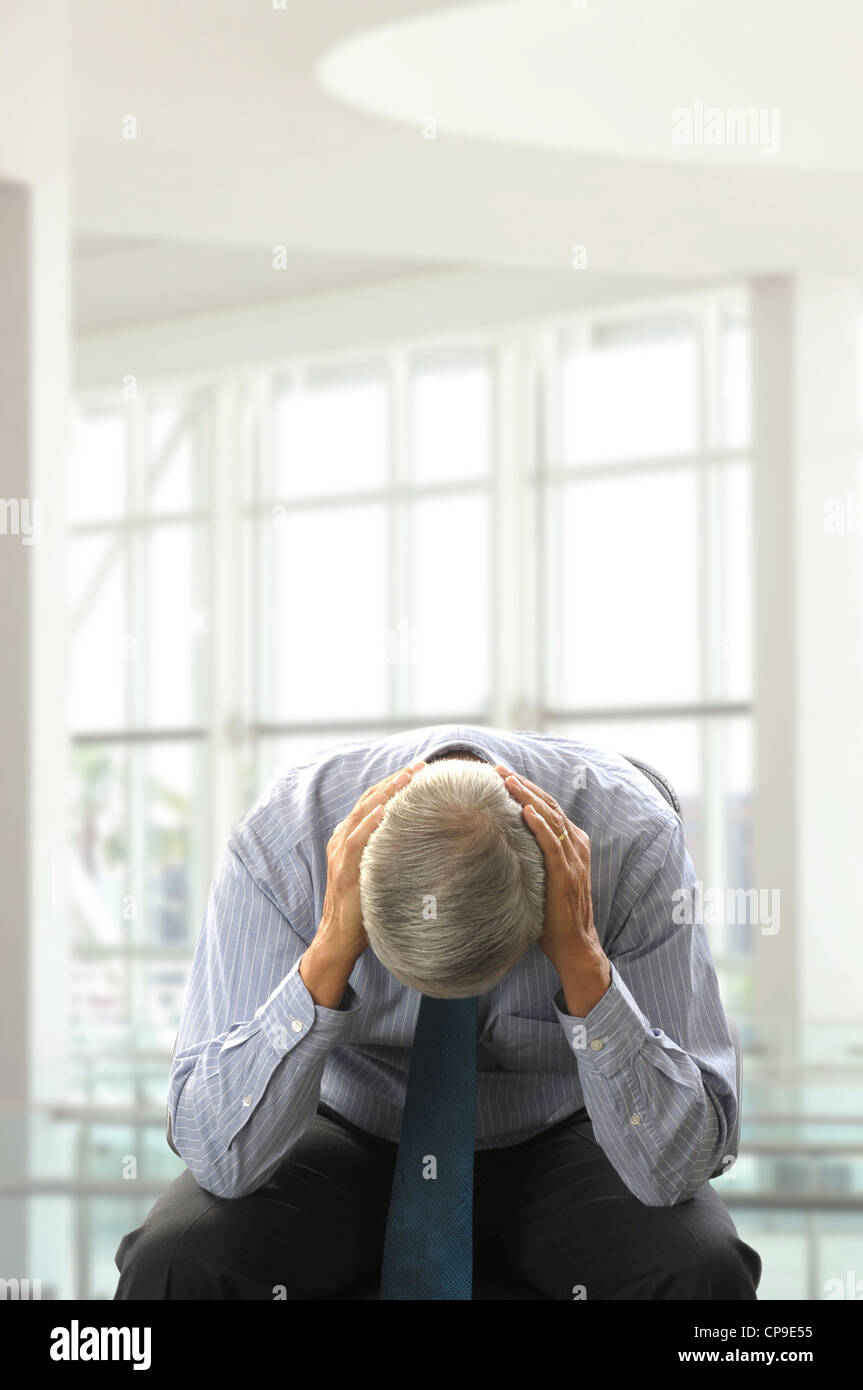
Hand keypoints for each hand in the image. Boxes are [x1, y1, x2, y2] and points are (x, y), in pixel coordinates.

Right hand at [314, 759, 426, 963]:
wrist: (339, 938)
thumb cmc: (366, 906)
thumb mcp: (380, 871)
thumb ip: (392, 852)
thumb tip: (428, 841)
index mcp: (351, 835)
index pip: (374, 800)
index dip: (395, 783)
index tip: (421, 770)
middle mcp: (343, 838)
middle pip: (370, 799)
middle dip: (395, 780)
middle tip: (421, 766)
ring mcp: (341, 852)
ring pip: (363, 813)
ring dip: (386, 792)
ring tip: (408, 777)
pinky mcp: (343, 869)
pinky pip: (355, 840)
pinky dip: (368, 823)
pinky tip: (383, 809)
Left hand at [496, 766, 610, 1016]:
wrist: (574, 944)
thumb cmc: (553, 914)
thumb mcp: (542, 878)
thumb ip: (531, 858)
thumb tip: (496, 846)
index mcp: (571, 843)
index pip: (547, 807)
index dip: (526, 789)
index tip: (502, 775)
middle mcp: (575, 845)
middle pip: (548, 805)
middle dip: (523, 785)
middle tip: (498, 769)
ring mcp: (573, 859)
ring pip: (551, 818)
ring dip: (529, 797)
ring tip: (508, 780)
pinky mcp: (566, 874)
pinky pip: (553, 844)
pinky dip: (541, 825)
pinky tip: (527, 811)